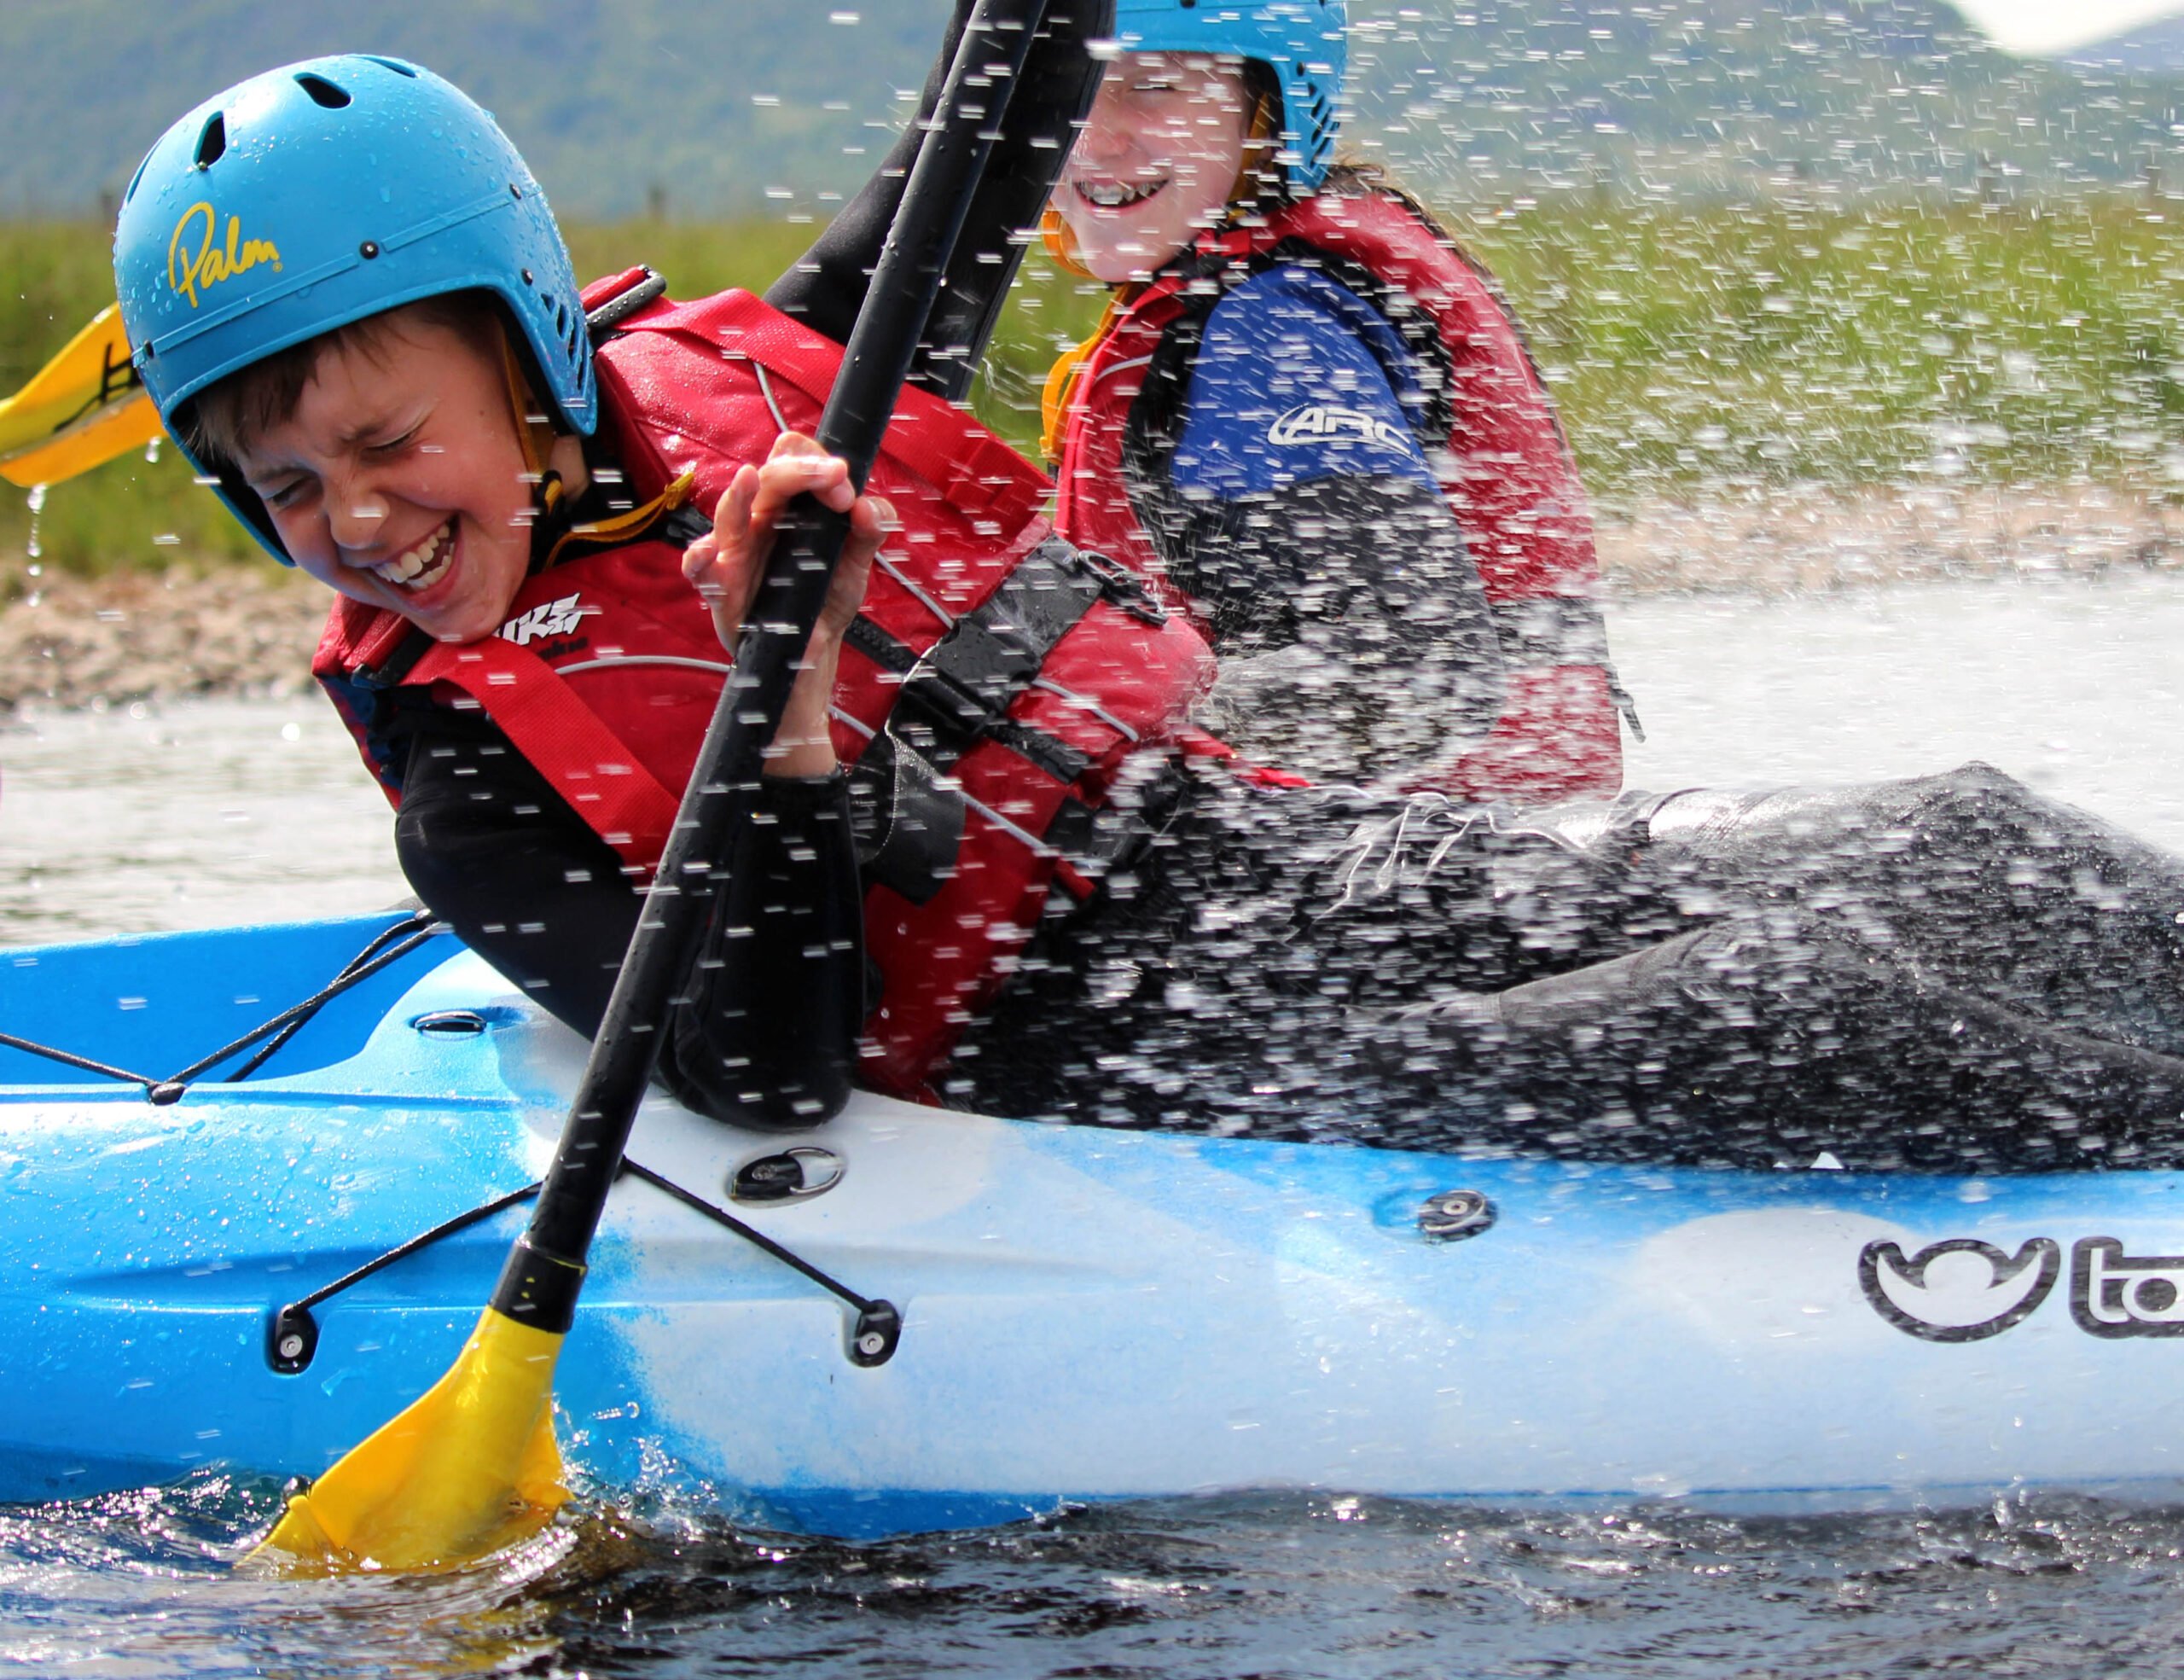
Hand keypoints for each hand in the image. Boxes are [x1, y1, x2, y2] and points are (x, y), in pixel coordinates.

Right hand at [682, 433, 889, 777]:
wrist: (813, 650)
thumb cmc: (824, 595)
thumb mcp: (855, 562)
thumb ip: (869, 531)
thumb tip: (868, 507)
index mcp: (791, 506)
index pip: (793, 459)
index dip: (817, 462)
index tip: (845, 485)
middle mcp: (760, 521)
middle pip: (766, 478)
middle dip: (798, 472)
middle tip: (835, 478)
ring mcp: (738, 553)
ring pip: (729, 514)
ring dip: (738, 497)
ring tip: (749, 478)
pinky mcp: (722, 589)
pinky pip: (701, 571)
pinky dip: (699, 560)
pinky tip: (708, 553)